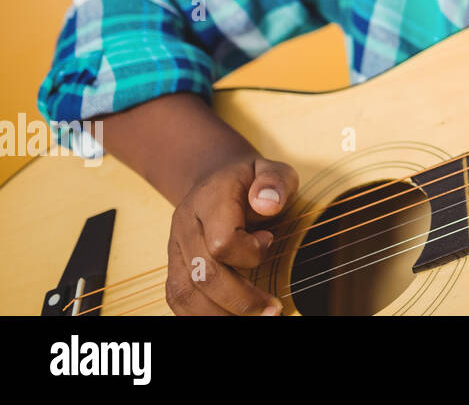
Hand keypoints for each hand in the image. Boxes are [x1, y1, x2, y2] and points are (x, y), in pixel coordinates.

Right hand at [165, 156, 297, 314]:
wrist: (213, 178)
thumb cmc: (250, 179)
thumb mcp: (272, 169)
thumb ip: (275, 182)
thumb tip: (268, 204)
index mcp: (210, 200)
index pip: (221, 241)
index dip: (250, 252)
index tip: (269, 240)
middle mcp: (185, 226)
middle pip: (203, 274)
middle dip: (241, 300)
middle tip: (273, 311)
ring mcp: (176, 248)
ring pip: (185, 293)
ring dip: (221, 315)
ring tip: (256, 318)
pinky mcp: (175, 266)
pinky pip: (178, 299)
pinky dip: (201, 316)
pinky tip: (230, 317)